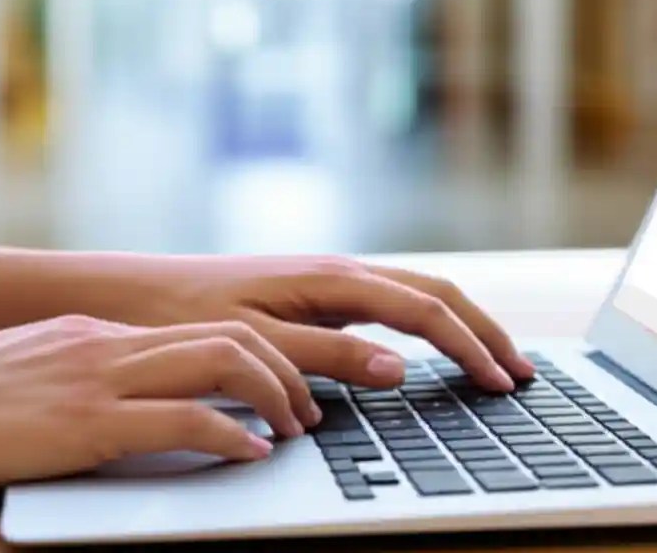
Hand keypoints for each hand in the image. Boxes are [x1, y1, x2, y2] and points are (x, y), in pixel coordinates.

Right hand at [0, 315, 309, 507]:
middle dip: (283, 371)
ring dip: (273, 396)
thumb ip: (88, 375)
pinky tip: (252, 454)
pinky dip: (230, 435)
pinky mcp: (84, 422)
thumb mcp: (34, 375)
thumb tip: (135, 396)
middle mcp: (107, 344)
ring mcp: (97, 378)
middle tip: (306, 411)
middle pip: (229, 335)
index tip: (284, 387)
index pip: (203, 329)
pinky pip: (182, 419)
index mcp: (98, 333)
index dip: (259, 357)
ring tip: (293, 430)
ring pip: (220, 361)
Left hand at [109, 256, 535, 391]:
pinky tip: (436, 347)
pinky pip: (395, 304)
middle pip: (439, 293)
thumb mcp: (255, 343)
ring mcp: (334, 279)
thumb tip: (401, 368)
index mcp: (334, 279)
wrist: (132, 294)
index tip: (501, 384)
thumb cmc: (184, 319)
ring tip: (497, 359)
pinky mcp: (322, 293)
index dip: (470, 348)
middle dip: (487, 331)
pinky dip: (432, 325)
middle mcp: (343, 271)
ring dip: (465, 325)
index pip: (426, 312)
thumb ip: (329, 354)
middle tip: (524, 372)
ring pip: (421, 294)